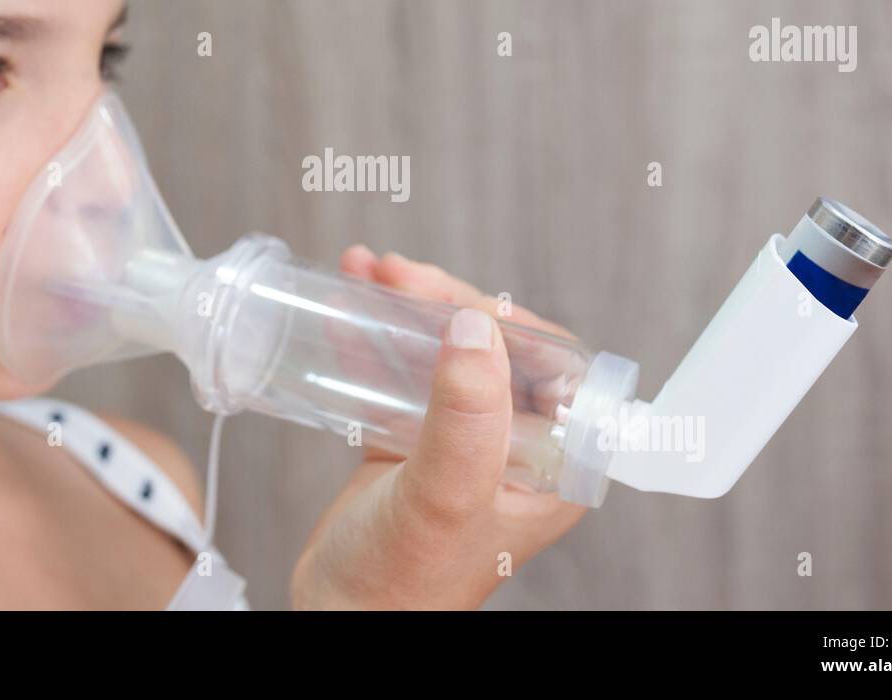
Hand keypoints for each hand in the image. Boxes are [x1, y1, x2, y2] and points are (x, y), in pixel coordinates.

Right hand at [290, 246, 588, 609]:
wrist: (337, 619)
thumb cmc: (402, 584)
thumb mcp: (443, 497)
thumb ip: (466, 419)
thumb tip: (474, 327)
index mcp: (552, 466)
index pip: (554, 366)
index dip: (508, 321)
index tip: (452, 299)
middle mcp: (514, 449)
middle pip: (494, 346)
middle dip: (444, 301)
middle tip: (394, 273)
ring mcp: (462, 441)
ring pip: (446, 350)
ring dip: (406, 306)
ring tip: (364, 272)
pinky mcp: (414, 439)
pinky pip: (402, 370)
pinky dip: (376, 335)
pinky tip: (348, 303)